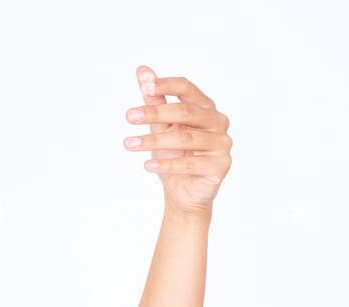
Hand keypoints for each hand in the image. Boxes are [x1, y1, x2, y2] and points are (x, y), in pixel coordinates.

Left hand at [124, 65, 231, 218]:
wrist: (183, 192)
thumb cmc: (173, 155)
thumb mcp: (161, 126)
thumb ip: (154, 99)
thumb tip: (141, 70)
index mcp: (205, 108)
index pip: (188, 89)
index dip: (167, 86)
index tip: (145, 86)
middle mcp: (218, 122)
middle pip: (186, 112)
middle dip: (156, 113)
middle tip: (129, 116)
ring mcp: (222, 144)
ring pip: (186, 139)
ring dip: (154, 141)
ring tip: (128, 144)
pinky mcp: (220, 166)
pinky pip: (191, 164)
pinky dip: (168, 165)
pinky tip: (147, 165)